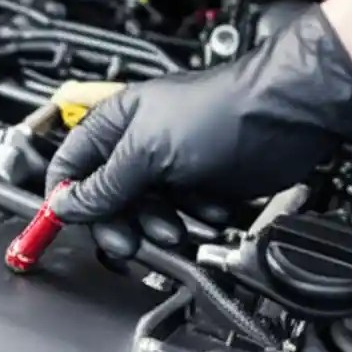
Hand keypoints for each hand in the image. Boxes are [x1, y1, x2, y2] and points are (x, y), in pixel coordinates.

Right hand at [46, 5, 351, 229]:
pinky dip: (193, 221)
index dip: (66, 197)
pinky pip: (182, 217)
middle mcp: (139, 145)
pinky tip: (209, 211)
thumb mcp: (147, 152)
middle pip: (106, 198)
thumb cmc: (222, 112)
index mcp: (116, 125)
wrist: (284, 117)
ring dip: (159, 226)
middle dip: (118, 221)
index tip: (68, 224)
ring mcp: (170, 166)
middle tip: (130, 240)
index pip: (71, 165)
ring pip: (144, 213)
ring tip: (177, 228)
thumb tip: (66, 205)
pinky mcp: (200, 185)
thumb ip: (104, 184)